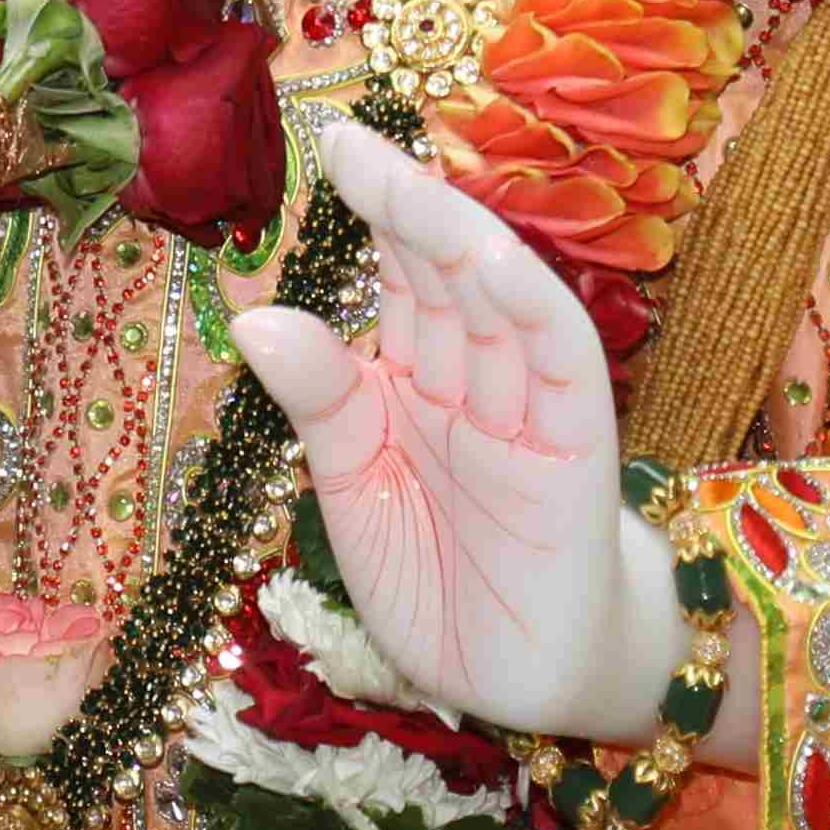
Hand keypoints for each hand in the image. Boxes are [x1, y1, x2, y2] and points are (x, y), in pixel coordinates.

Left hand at [230, 121, 690, 742]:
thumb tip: (254, 319)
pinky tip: (489, 263)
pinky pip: (560, 363)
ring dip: (454, 238)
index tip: (328, 148)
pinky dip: (530, 308)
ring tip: (400, 183)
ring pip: (498, 299)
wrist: (523, 686)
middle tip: (348, 142)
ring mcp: (527, 408)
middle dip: (401, 204)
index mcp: (416, 380)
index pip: (398, 276)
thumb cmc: (439, 585)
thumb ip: (323, 404)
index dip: (371, 211)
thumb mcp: (357, 492)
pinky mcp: (576, 449)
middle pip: (443, 273)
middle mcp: (472, 378)